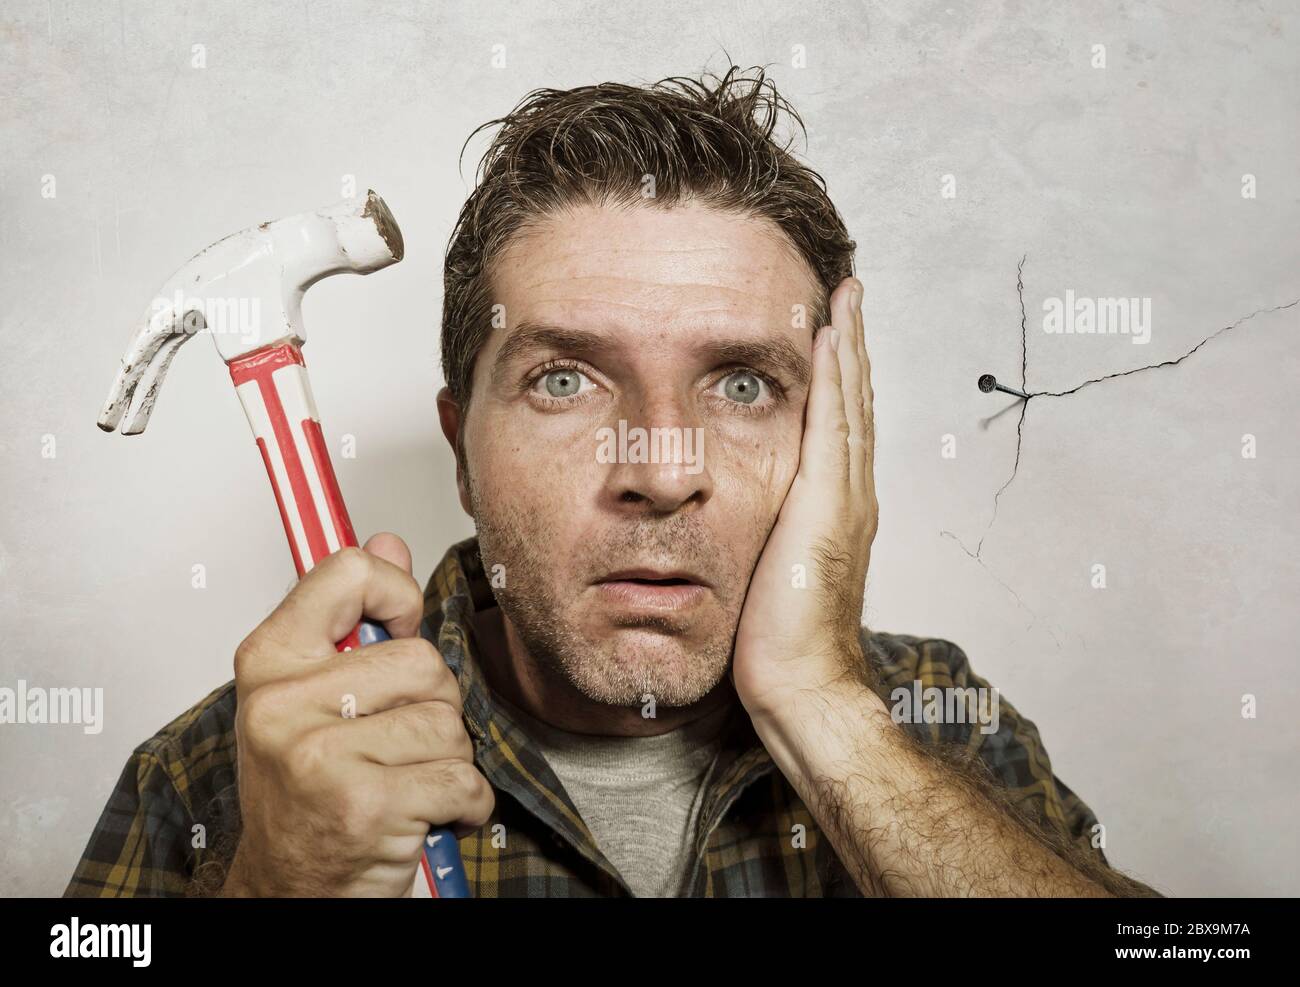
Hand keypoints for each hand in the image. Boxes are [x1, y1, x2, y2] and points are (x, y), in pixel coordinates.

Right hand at [222, 533, 493, 896]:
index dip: (397, 592)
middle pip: (422, 660)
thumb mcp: (316, 694)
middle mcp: (283, 703)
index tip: (400, 626)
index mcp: (270, 661)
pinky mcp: (363, 803)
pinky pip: (461, 777)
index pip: (349, 572)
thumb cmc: (310, 791)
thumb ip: (356, 613)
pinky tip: (428, 814)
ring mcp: (319, 755)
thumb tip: (387, 540)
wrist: (292, 890)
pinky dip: (465, 803)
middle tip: (400, 741)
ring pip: (447, 720)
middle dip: (435, 705)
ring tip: (407, 781)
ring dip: (448, 760)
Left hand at [732, 278, 878, 721]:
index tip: (831, 335)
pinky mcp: (829, 507)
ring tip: (845, 300)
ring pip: (850, 405)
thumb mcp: (767, 572)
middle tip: (848, 297)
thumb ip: (766, 536)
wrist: (801, 683)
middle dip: (850, 348)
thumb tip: (739, 518)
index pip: (839, 428)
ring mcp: (846, 499)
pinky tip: (828, 340)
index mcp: (836, 510)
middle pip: (854, 405)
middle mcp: (850, 496)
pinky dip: (835, 379)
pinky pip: (833, 427)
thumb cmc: (778, 642)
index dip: (839, 379)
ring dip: (847, 348)